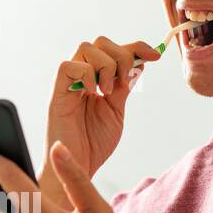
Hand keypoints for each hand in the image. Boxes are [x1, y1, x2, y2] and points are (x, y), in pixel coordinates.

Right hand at [42, 36, 160, 198]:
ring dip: (106, 66)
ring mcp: (68, 84)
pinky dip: (87, 74)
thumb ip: (124, 87)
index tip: (155, 55)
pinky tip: (94, 94)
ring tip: (109, 92)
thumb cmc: (93, 144)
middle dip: (121, 56)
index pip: (114, 50)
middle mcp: (80, 78)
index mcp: (95, 80)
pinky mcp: (57, 94)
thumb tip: (139, 63)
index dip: (136, 47)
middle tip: (125, 84)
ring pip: (86, 48)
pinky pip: (68, 66)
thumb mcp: (116, 111)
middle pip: (99, 42)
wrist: (77, 170)